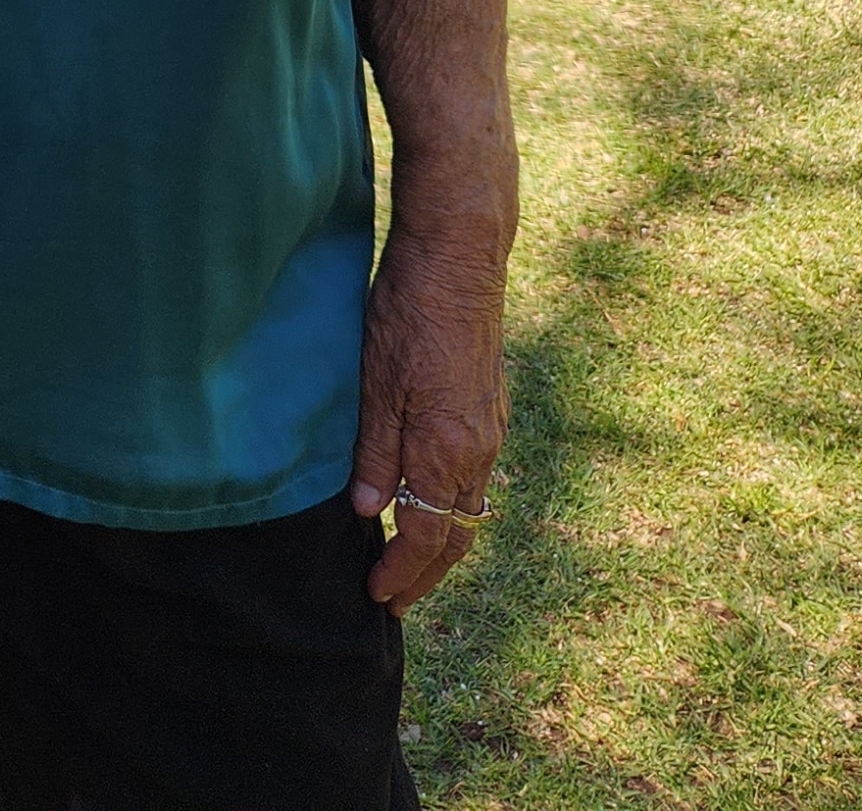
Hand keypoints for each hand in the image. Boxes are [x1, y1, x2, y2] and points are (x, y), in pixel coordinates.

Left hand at [348, 221, 510, 609]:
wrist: (459, 261)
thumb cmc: (408, 314)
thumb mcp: (376, 383)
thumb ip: (376, 452)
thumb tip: (371, 513)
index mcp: (447, 450)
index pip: (428, 536)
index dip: (403, 572)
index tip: (377, 596)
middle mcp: (479, 450)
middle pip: (457, 535)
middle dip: (425, 574)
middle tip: (394, 599)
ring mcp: (491, 429)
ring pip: (470, 508)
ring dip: (441, 543)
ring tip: (409, 563)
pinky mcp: (490, 409)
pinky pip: (476, 478)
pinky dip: (452, 506)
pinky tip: (430, 502)